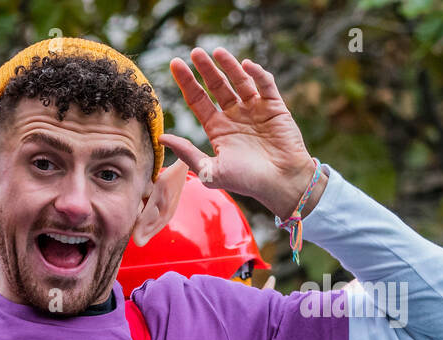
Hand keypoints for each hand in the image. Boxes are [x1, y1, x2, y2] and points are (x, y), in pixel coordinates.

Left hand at [162, 48, 324, 220]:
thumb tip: (162, 138)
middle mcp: (234, 116)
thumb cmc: (246, 181)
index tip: (175, 64)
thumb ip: (187, 153)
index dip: (186, 82)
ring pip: (240, 80)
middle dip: (205, 69)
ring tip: (217, 51)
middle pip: (217, 86)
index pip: (198, 100)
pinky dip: (257, 74)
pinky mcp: (274, 107)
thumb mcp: (210, 170)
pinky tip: (247, 65)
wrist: (281, 184)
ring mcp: (254, 109)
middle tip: (195, 52)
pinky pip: (265, 85)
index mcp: (217, 129)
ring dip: (229, 65)